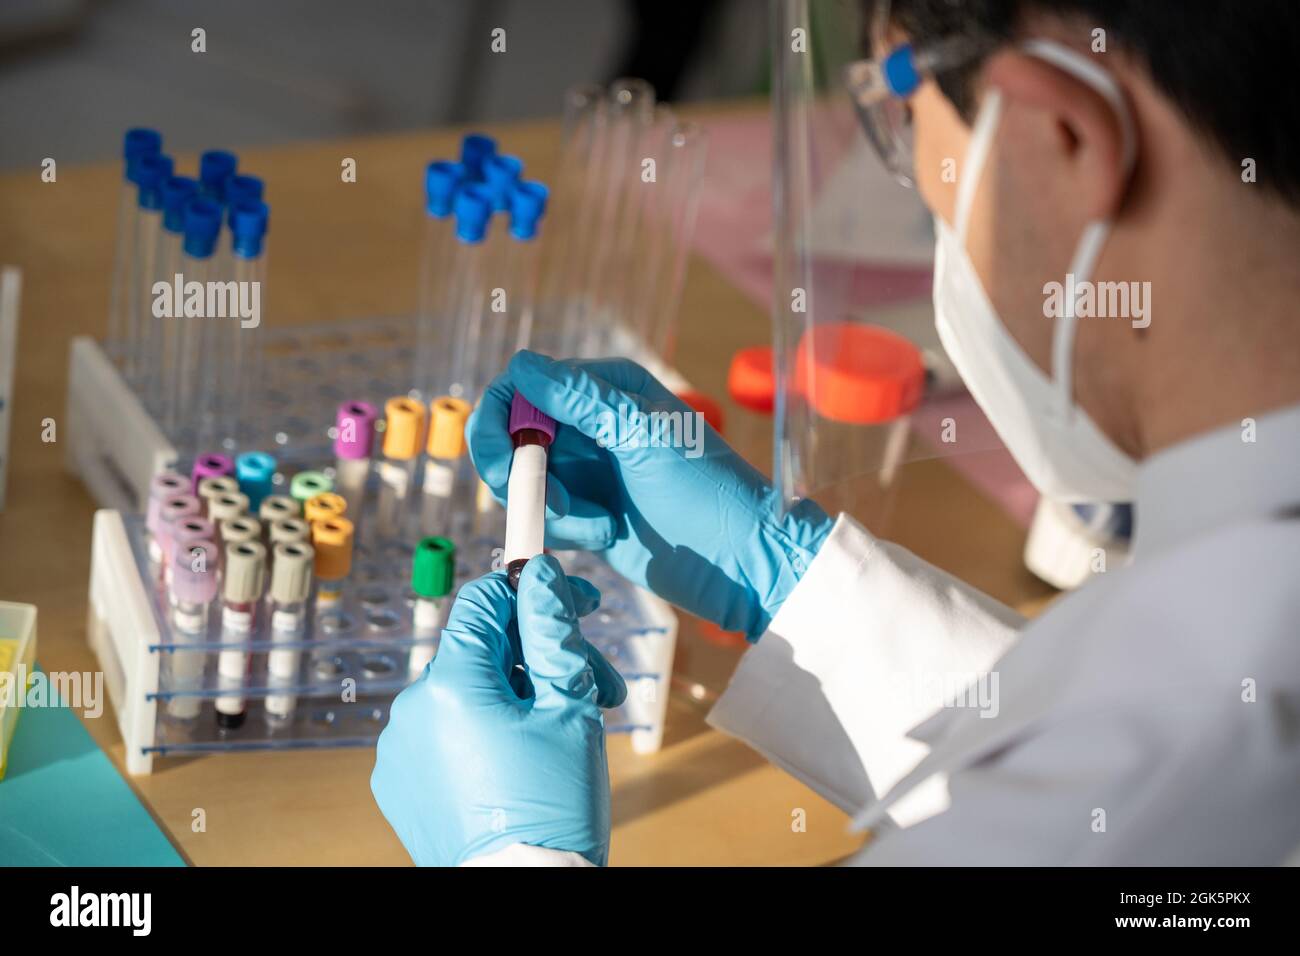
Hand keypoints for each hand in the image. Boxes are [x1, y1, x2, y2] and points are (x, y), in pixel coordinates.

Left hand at [371, 556, 625, 865]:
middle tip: (597, 684)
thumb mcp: (570, 710)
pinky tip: (523, 761)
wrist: (521, 895)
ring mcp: (399, 748)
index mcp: (452, 684)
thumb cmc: (551, 810)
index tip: (572, 596)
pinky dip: (482, 734)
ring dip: (517, 698)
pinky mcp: (399, 782)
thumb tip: (541, 575)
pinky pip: (445, 734)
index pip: (485, 601)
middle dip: (542, 659)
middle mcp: (411, 709)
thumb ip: (553, 632)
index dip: (533, 590)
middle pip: (484, 652)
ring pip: (468, 694)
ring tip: (564, 733)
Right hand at [468, 351, 831, 638]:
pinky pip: (539, 514)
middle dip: (520, 475)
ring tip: (600, 525)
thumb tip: (521, 365)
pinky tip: (605, 534)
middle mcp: (588, 420)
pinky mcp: (583, 510)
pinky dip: (560, 529)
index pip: (522, 384)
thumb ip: (581, 401)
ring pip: (520, 480)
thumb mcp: (643, 437)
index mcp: (605, 387)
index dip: (503, 422)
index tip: (514, 463)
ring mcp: (584, 467)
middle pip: (509, 434)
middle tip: (543, 504)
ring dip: (549, 508)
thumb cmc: (706, 492)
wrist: (739, 561)